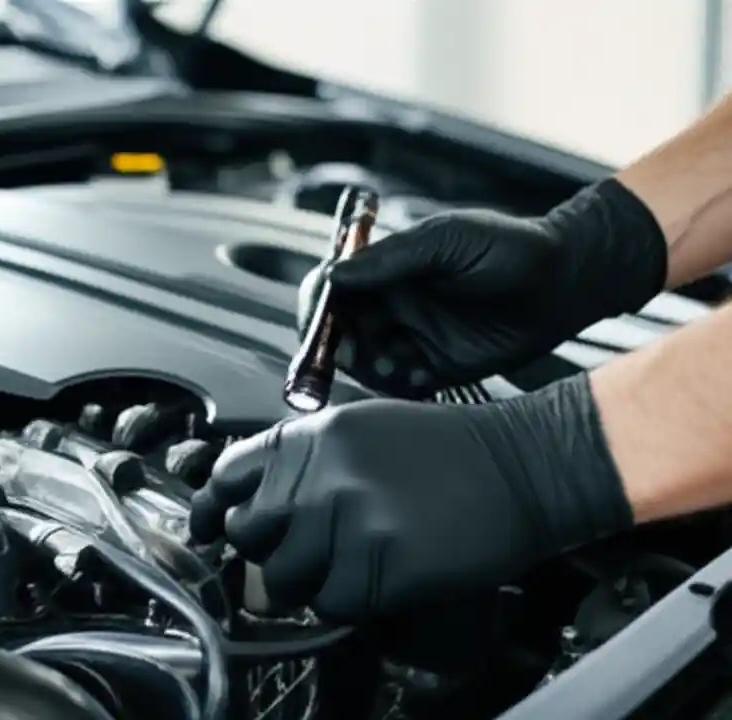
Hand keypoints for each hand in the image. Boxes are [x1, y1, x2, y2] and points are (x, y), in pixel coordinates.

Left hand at [189, 374, 632, 619]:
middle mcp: (320, 473)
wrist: (524, 465)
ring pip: (285, 579)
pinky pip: (334, 605)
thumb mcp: (357, 431)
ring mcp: (351, 518)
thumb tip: (239, 507)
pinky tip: (383, 578)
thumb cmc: (441, 452)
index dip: (213, 511)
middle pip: (249, 536)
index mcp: (308, 436)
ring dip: (312, 584)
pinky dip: (353, 604)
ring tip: (354, 564)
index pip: (227, 478)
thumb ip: (298, 462)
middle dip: (272, 552)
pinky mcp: (384, 562)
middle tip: (312, 551)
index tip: (207, 533)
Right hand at [311, 179, 666, 396]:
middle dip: (337, 343)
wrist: (566, 281)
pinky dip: (397, 385)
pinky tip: (413, 375)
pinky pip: (401, 384)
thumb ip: (392, 257)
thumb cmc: (511, 247)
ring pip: (367, 360)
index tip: (320, 317)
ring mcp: (415, 337)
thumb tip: (337, 274)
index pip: (336, 288)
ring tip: (388, 364)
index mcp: (389, 269)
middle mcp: (396, 304)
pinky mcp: (438, 367)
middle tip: (351, 350)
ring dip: (367, 366)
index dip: (321, 304)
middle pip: (342, 330)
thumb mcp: (448, 240)